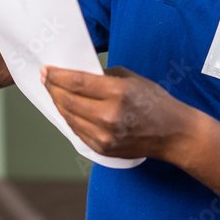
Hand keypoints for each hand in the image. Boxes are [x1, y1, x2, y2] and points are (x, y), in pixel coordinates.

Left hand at [41, 65, 196, 160]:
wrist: (174, 134)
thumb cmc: (155, 102)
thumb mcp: (131, 79)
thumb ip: (103, 76)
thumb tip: (77, 74)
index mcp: (118, 93)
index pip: (76, 82)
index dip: (57, 75)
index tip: (46, 70)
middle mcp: (109, 116)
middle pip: (68, 101)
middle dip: (52, 88)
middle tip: (45, 79)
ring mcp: (105, 136)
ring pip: (69, 117)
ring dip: (58, 103)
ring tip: (53, 92)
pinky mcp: (103, 149)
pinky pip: (77, 131)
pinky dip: (69, 118)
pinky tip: (66, 108)